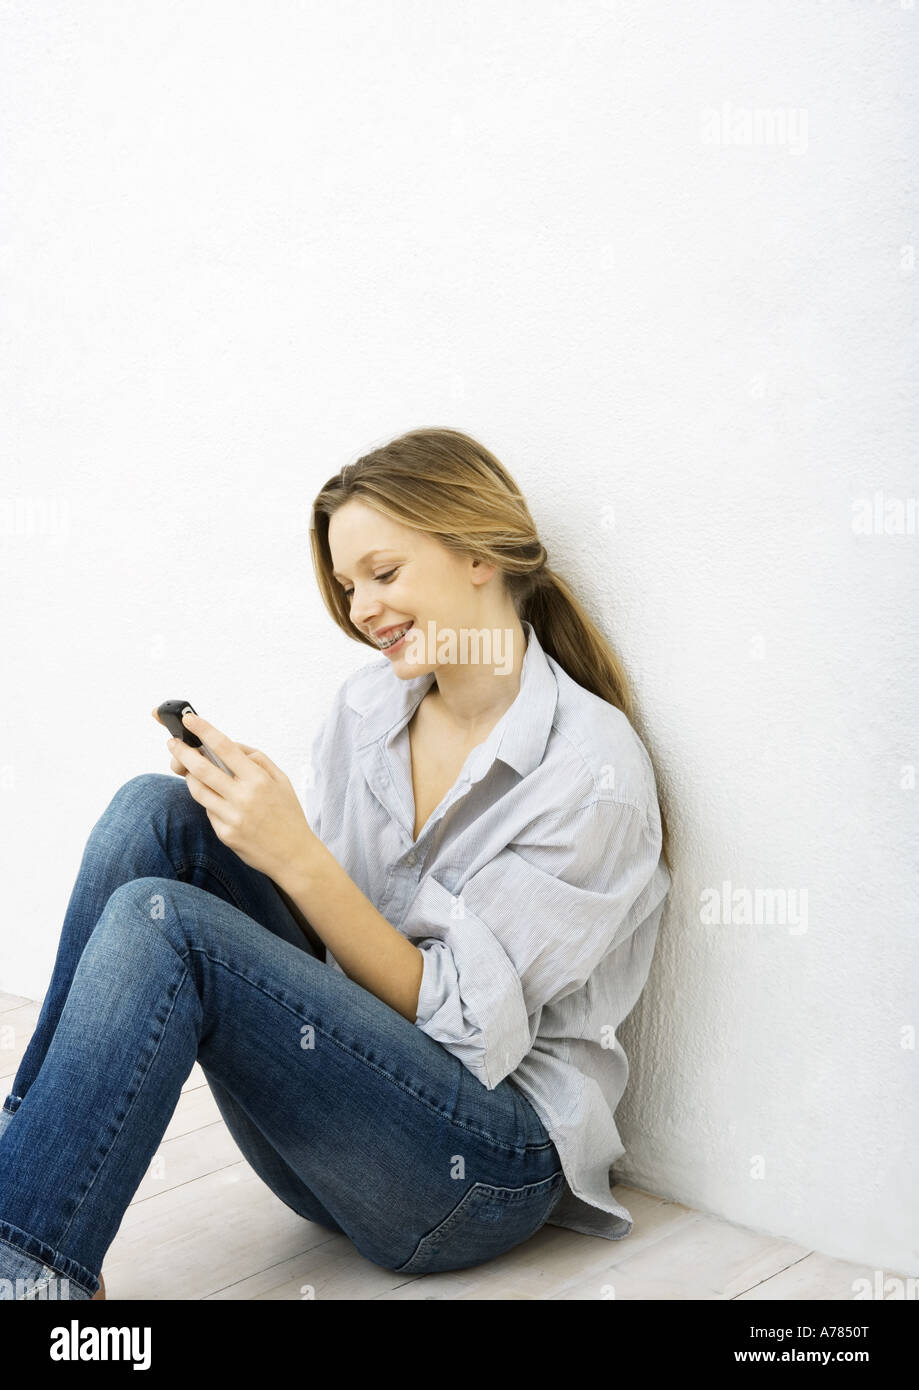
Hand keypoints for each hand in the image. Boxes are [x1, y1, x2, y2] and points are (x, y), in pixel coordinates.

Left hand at [160, 710, 318, 883]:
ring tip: (188, 769)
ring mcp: (232, 817)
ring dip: (189, 776)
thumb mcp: (281, 779)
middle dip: (182, 751)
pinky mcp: (225, 834)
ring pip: (198, 790)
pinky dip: (209, 802)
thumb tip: (230, 746)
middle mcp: (243, 797)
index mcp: (259, 779)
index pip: (225, 747)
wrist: (294, 855)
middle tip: (173, 743)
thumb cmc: (288, 814)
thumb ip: (257, 759)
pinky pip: (209, 811)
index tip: (189, 719)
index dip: (204, 730)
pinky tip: (218, 801)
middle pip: (201, 768)